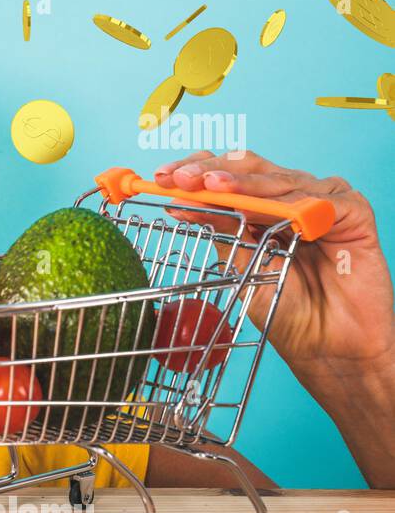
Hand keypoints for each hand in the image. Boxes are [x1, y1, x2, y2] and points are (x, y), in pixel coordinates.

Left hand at [154, 150, 394, 378]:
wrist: (326, 346)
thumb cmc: (286, 309)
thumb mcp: (242, 268)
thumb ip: (221, 232)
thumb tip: (181, 202)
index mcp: (260, 209)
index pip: (226, 176)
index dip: (195, 171)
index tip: (160, 179)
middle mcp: (290, 198)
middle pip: (249, 166)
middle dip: (210, 169)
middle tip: (180, 178)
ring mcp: (321, 202)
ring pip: (278, 179)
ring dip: (241, 182)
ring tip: (210, 186)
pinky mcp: (352, 212)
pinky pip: (320, 199)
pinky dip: (291, 201)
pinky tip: (266, 209)